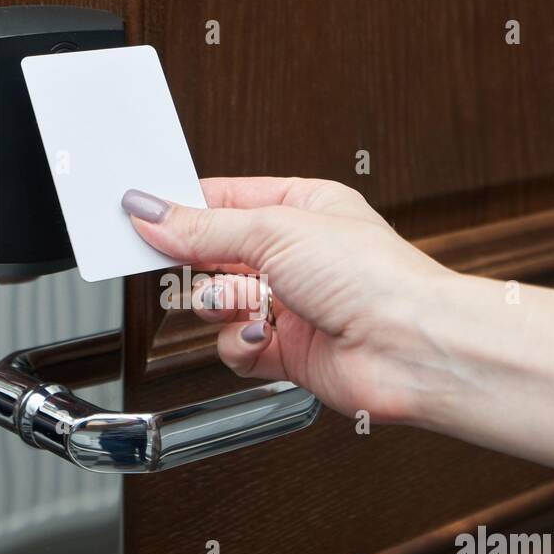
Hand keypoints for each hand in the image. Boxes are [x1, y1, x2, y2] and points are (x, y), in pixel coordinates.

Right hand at [121, 177, 451, 423]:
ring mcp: (292, 305)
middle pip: (214, 254)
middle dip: (201, 264)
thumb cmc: (374, 277)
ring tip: (245, 303)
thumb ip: (203, 227)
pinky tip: (260, 336)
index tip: (143, 216)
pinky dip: (240, 344)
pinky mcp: (289, 352)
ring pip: (219, 303)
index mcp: (302, 207)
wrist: (410, 347)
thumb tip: (152, 212)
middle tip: (191, 265)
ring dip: (222, 305)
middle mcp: (297, 255)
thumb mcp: (275, 230)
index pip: (222, 201)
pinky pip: (236, 346)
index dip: (181, 210)